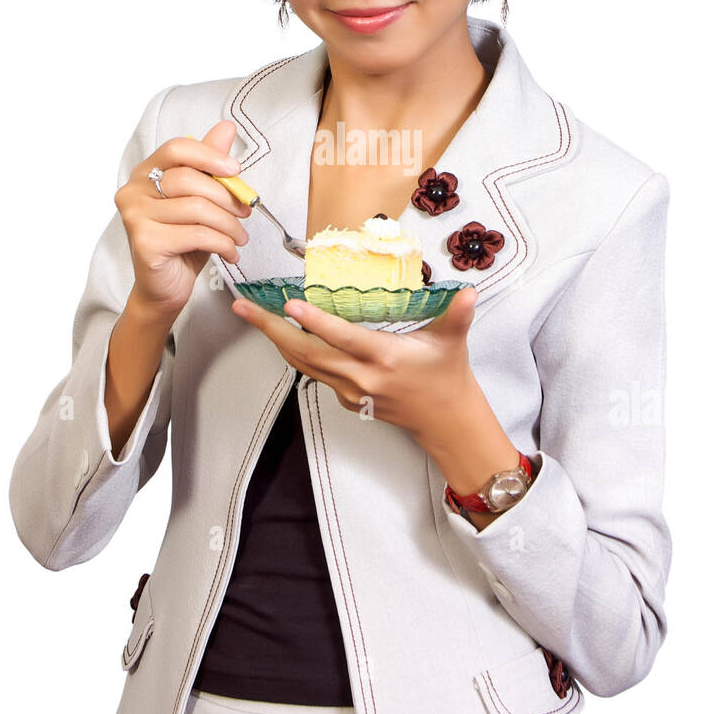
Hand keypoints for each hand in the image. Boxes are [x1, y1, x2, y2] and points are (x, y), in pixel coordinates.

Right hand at [114, 121, 252, 321]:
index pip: (176, 149)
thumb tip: (226, 128)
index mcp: (145, 173)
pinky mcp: (145, 242)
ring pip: (197, 209)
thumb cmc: (182, 242)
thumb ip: (209, 166)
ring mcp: (135, 217)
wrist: (165, 288)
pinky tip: (230, 252)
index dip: (209, 155)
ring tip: (240, 238)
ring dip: (229, 225)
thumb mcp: (200, 200)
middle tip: (246, 213)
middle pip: (189, 180)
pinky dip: (223, 244)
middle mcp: (133, 191)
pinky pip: (197, 234)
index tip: (235, 170)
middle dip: (226, 197)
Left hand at [231, 286, 489, 459]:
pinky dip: (296, 354)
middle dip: (271, 329)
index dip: (315, 321)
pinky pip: (314, 373)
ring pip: (304, 364)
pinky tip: (284, 336)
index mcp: (383, 358)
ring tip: (253, 316)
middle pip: (306, 353)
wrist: (446, 421)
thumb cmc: (447, 377)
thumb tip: (469, 292)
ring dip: (276, 340)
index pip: (342, 338)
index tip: (290, 304)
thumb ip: (458, 315)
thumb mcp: (452, 342)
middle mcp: (360, 377)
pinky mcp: (347, 398)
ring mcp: (350, 390)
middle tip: (244, 307)